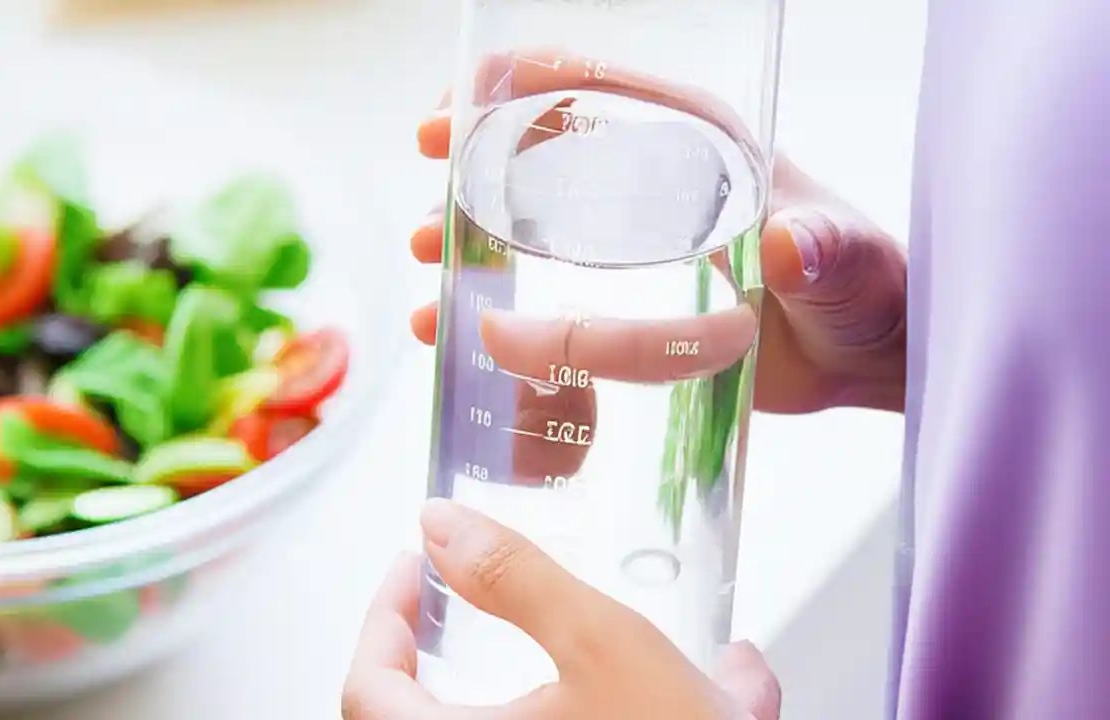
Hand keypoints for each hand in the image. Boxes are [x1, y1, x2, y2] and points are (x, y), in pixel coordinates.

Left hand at [342, 500, 780, 719]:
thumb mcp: (601, 645)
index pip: (370, 690)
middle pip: (414, 719)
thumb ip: (515, 578)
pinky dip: (577, 714)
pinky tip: (673, 691)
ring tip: (551, 641)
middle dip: (434, 655)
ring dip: (501, 692)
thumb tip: (441, 525)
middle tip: (451, 605)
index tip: (412, 569)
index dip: (381, 619)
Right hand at [409, 50, 907, 413]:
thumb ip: (826, 252)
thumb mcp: (852, 268)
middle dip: (471, 164)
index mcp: (700, 146)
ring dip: (469, 233)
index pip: (596, 89)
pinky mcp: (625, 301)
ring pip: (529, 220)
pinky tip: (448, 328)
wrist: (868, 353)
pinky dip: (490, 303)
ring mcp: (635, 243)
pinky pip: (543, 290)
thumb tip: (790, 241)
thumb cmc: (870, 294)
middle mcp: (655, 182)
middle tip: (428, 198)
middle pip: (541, 149)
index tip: (450, 117)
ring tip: (429, 260)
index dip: (512, 91)